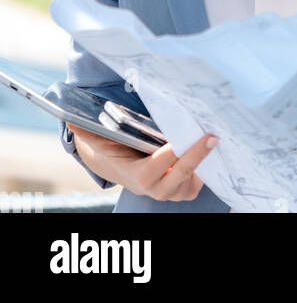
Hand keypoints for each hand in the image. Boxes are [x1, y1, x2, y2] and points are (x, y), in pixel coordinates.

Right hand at [68, 123, 217, 200]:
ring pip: (189, 184)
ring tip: (214, 140)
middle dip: (195, 157)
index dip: (170, 155)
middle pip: (178, 177)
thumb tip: (70, 119)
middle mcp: (154, 188)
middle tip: (211, 136)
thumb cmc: (113, 150)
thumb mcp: (100, 140)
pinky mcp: (179, 190)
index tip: (182, 138)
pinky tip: (211, 151)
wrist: (121, 166)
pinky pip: (195, 186)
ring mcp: (168, 191)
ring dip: (202, 165)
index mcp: (136, 176)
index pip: (155, 167)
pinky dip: (205, 172)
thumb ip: (88, 130)